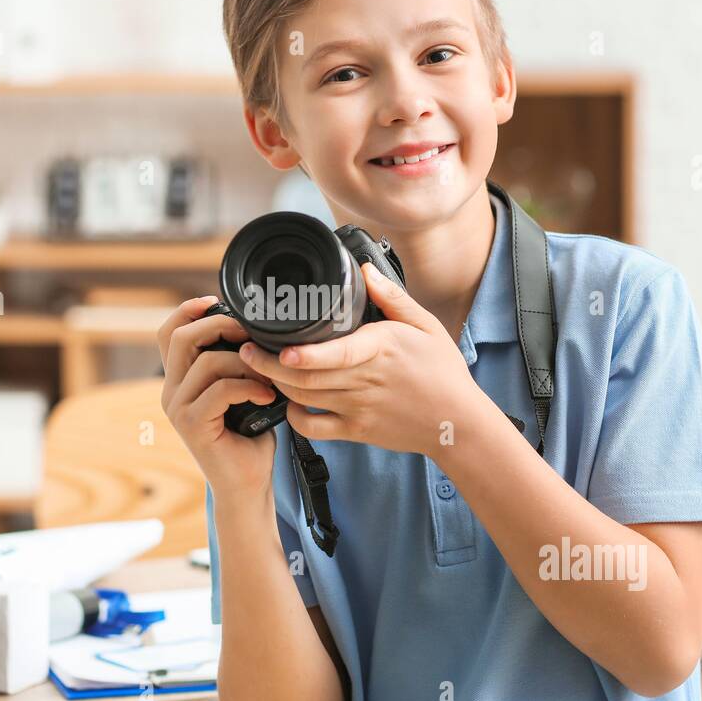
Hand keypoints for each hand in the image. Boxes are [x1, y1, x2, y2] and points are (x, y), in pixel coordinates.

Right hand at [158, 296, 278, 495]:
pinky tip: (267, 398)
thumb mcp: (242, 392)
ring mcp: (178, 408)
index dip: (188, 311)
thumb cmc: (249, 437)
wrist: (246, 484)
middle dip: (220, 327)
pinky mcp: (192, 425)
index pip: (168, 333)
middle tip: (252, 336)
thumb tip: (254, 331)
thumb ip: (235, 365)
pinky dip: (250, 388)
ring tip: (268, 379)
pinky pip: (221, 389)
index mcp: (179, 380)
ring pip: (207, 362)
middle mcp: (171, 392)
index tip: (218, 302)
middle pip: (181, 338)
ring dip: (245, 364)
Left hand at [239, 262, 481, 458]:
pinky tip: (287, 402)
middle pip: (306, 377)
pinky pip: (315, 428)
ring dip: (275, 384)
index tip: (281, 349)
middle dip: (267, 364)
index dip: (306, 356)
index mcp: (381, 349)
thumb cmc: (442, 372)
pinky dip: (294, 417)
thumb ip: (392, 297)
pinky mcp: (355, 431)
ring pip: (305, 398)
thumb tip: (363, 270)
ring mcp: (358, 408)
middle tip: (244, 348)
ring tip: (255, 366)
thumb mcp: (425, 325)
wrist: (456, 423)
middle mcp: (365, 380)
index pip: (337, 354)